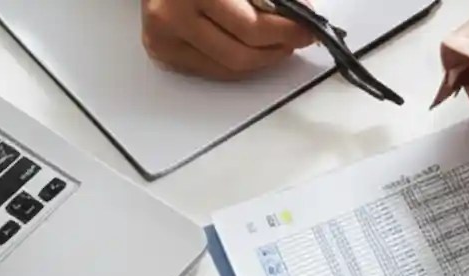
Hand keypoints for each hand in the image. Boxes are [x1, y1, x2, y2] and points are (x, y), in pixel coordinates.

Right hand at [142, 0, 314, 79]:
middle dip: (277, 48)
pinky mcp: (161, 50)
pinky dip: (237, 61)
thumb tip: (304, 13)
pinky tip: (250, 45)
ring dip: (261, 58)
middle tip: (297, 38)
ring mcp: (164, 37)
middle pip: (240, 53)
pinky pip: (211, 69)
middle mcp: (172, 14)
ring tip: (276, 42)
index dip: (287, 31)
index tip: (307, 28)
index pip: (252, 27)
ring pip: (228, 67)